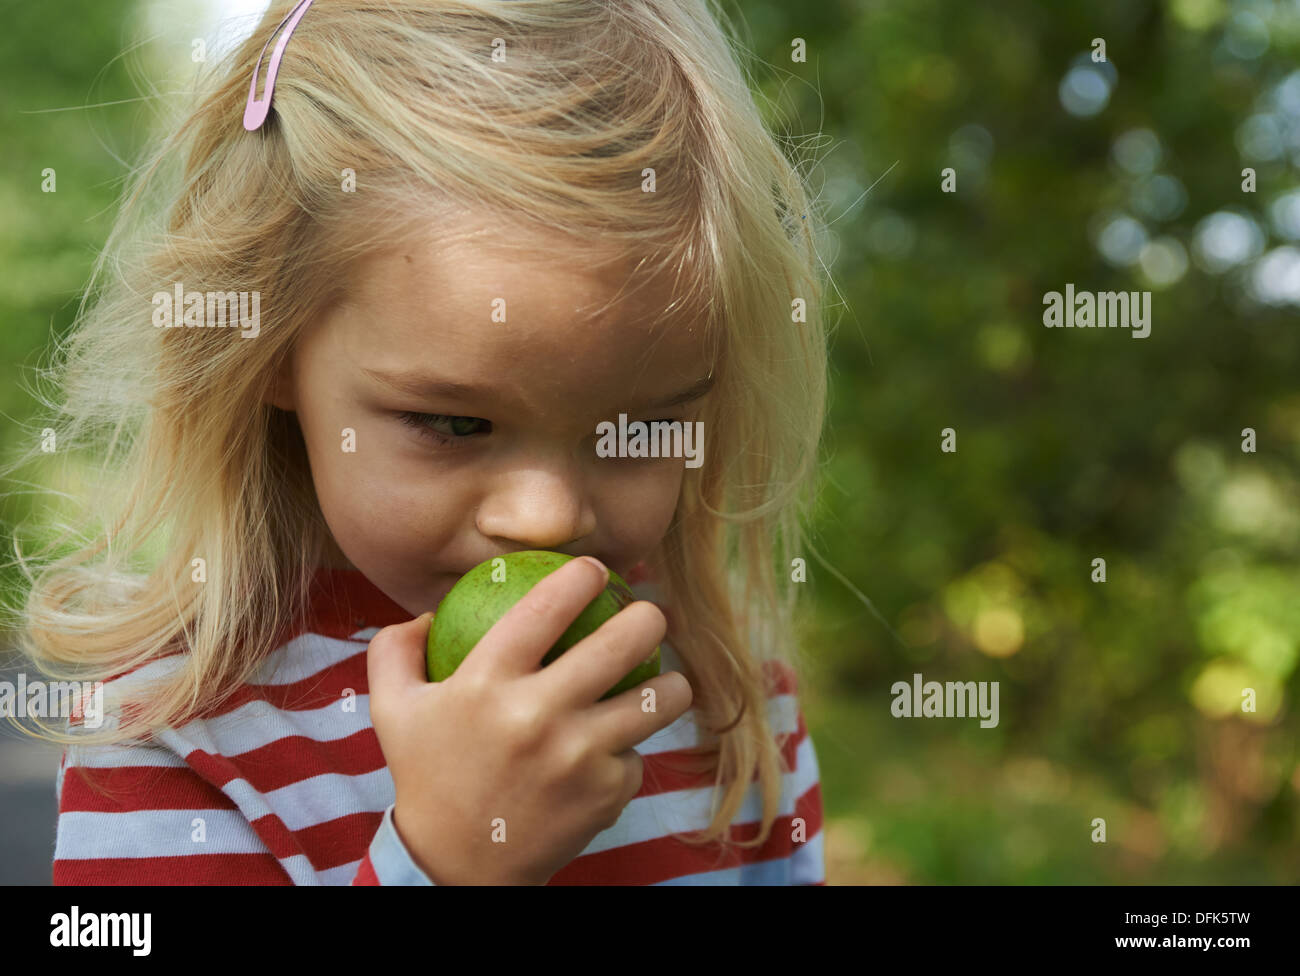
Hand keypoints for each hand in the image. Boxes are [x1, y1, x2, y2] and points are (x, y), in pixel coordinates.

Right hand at [367, 556, 692, 884]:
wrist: (455, 866)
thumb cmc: (427, 774)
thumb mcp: (392, 709)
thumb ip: (396, 648)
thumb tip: (430, 609)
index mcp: (486, 684)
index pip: (546, 607)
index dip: (581, 576)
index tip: (596, 570)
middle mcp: (536, 716)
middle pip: (623, 642)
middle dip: (649, 617)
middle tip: (649, 615)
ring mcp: (577, 757)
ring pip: (657, 699)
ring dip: (671, 684)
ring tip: (668, 678)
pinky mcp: (605, 794)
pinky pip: (637, 755)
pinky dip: (630, 750)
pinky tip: (622, 747)